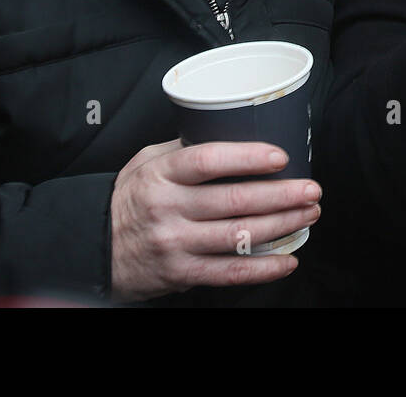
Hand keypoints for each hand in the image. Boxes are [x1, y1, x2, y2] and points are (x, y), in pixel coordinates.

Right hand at [109, 140, 320, 302]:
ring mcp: (175, 244)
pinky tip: (288, 259)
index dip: (248, 157)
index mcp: (161, 174)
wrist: (93, 246)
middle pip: (233, 200)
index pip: (208, 161)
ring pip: (238, 236)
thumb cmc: (131, 197)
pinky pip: (229, 272)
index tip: (281, 156)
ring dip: (282, 225)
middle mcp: (168, 209)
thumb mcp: (147, 162)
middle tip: (312, 189)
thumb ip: (185, 149)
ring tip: (308, 214)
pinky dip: (263, 268)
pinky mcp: (181, 274)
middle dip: (281, 195)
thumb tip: (234, 132)